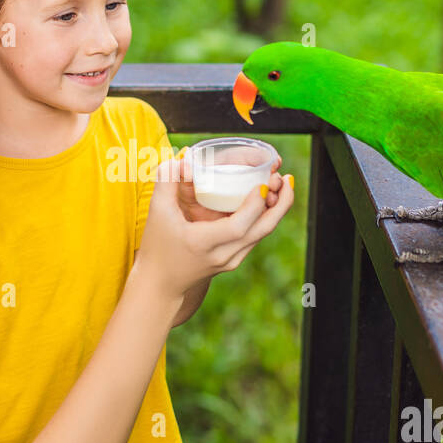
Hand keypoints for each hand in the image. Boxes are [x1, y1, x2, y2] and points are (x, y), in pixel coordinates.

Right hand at [136, 157, 295, 298]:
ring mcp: (232, 259)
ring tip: (281, 184)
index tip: (262, 184)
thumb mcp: (157, 213)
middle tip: (286, 179)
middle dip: (281, 203)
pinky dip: (265, 216)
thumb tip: (179, 158)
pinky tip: (267, 199)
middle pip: (262, 229)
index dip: (254, 204)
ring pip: (263, 233)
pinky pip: (256, 235)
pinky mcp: (235, 259)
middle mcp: (223, 255)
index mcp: (203, 243)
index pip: (238, 226)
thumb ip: (166, 182)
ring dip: (276, 209)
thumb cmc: (157, 247)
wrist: (161, 285)